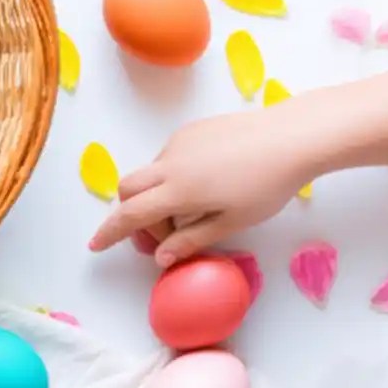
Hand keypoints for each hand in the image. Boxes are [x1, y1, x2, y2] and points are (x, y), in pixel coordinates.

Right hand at [88, 107, 315, 267]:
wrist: (291, 137)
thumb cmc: (268, 185)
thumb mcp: (233, 221)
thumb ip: (192, 239)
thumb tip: (161, 256)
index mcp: (178, 191)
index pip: (130, 215)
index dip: (110, 232)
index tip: (95, 244)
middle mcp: (169, 164)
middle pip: (127, 190)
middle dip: (131, 215)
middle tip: (158, 237)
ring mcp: (178, 143)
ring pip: (149, 174)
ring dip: (155, 198)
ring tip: (192, 212)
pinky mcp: (190, 131)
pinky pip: (167, 158)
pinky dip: (170, 178)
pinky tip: (206, 184)